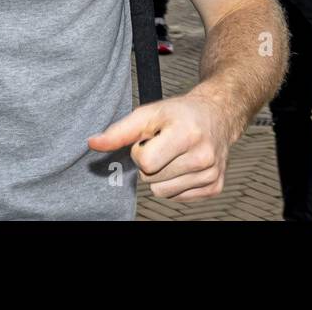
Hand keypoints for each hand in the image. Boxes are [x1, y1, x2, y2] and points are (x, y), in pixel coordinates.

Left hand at [88, 92, 234, 200]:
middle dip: (150, 163)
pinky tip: (185, 164)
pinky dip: (175, 183)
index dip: (140, 151)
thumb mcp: (150, 113)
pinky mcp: (215, 187)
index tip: (151, 139)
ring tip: (174, 154)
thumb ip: (120, 131)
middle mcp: (203, 156)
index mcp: (187, 134)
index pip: (145, 162)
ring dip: (161, 175)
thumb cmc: (181, 113)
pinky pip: (176, 197)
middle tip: (165, 144)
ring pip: (161, 192)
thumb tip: (92, 143)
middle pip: (151, 179)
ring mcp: (211, 174)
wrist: (219, 114)